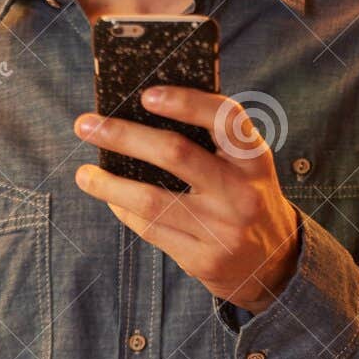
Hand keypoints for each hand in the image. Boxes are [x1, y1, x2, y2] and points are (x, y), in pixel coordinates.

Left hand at [72, 87, 300, 313]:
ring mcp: (223, 229)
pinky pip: (152, 231)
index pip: (225, 119)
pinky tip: (111, 199)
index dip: (186, 102)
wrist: (275, 264)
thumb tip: (146, 109)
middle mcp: (241, 192)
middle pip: (176, 154)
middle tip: (86, 125)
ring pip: (152, 201)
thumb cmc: (247, 198)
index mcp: (254, 159)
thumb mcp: (247, 166)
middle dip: (124, 136)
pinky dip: (125, 211)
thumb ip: (213, 140)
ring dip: (109, 185)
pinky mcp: (203, 260)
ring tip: (83, 173)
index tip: (146, 94)